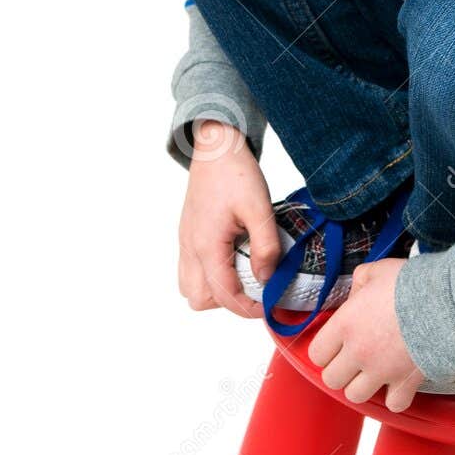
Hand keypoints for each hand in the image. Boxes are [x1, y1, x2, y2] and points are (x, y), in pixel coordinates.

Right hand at [178, 120, 280, 319]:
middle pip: (199, 298)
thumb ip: (265, 247)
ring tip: (242, 277)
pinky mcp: (187, 234)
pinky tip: (231, 261)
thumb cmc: (236, 173)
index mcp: (207, 244)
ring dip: (214, 292)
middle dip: (228, 302)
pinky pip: (189, 270)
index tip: (269, 307)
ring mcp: (185, 241)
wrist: (216, 146)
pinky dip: (208, 276)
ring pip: (189, 287)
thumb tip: (267, 279)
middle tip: (255, 291)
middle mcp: (190, 247)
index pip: (223, 294)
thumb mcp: (260, 209)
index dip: (247, 308)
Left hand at [308, 256, 426, 411]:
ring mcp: (381, 371)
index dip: (326, 350)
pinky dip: (395, 398)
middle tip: (354, 358)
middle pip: (332, 379)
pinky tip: (398, 383)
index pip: (317, 353)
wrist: (447, 301)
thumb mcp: (377, 270)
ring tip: (374, 371)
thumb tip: (355, 296)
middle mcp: (358, 352)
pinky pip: (392, 404)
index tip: (336, 344)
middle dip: (341, 370)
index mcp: (345, 325)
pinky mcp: (405, 383)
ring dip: (363, 385)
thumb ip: (359, 282)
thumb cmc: (411, 283)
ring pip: (355, 396)